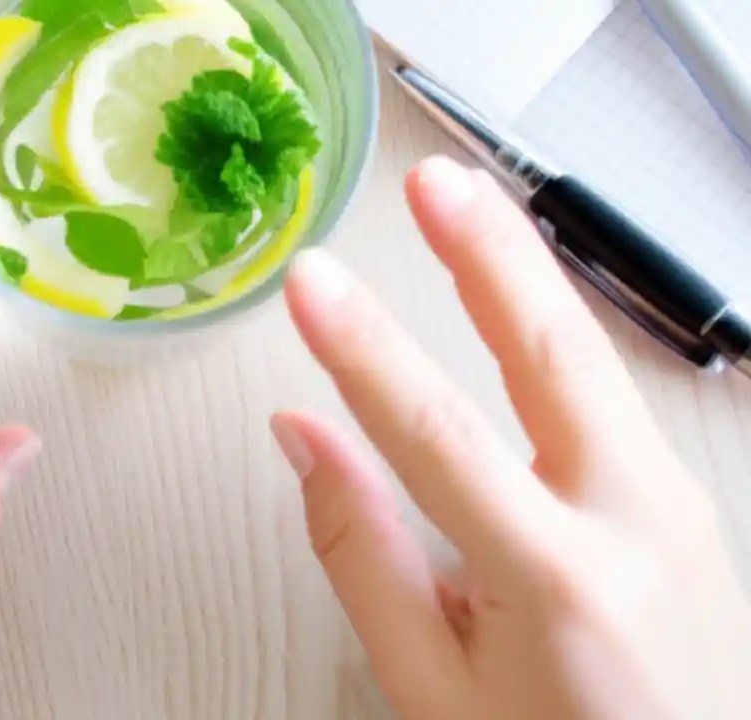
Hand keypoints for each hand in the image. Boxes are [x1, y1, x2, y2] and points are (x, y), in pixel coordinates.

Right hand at [274, 157, 750, 719]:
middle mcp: (637, 526)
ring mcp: (673, 508)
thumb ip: (362, 554)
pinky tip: (516, 295)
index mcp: (562, 582)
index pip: (439, 435)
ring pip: (593, 360)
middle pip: (554, 357)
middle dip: (488, 255)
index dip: (364, 350)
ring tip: (468, 209)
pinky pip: (606, 395)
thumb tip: (306, 442)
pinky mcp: (680, 501)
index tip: (314, 286)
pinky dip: (551, 331)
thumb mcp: (430, 686)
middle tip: (433, 184)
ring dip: (525, 274)